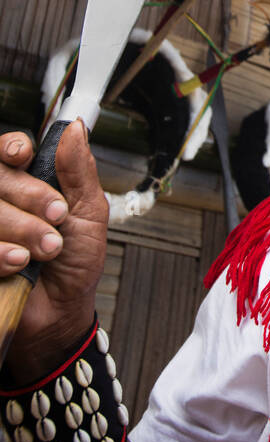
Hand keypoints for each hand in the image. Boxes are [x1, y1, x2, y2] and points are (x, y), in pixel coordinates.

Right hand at [0, 122, 108, 379]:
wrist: (63, 313)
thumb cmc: (75, 263)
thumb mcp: (89, 213)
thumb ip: (80, 171)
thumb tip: (76, 128)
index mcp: (27, 181)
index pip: (7, 150)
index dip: (12, 148)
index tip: (24, 156)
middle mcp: (1, 200)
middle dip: (31, 197)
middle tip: (57, 219)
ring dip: (21, 228)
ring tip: (46, 249)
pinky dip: (1, 251)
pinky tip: (18, 264)